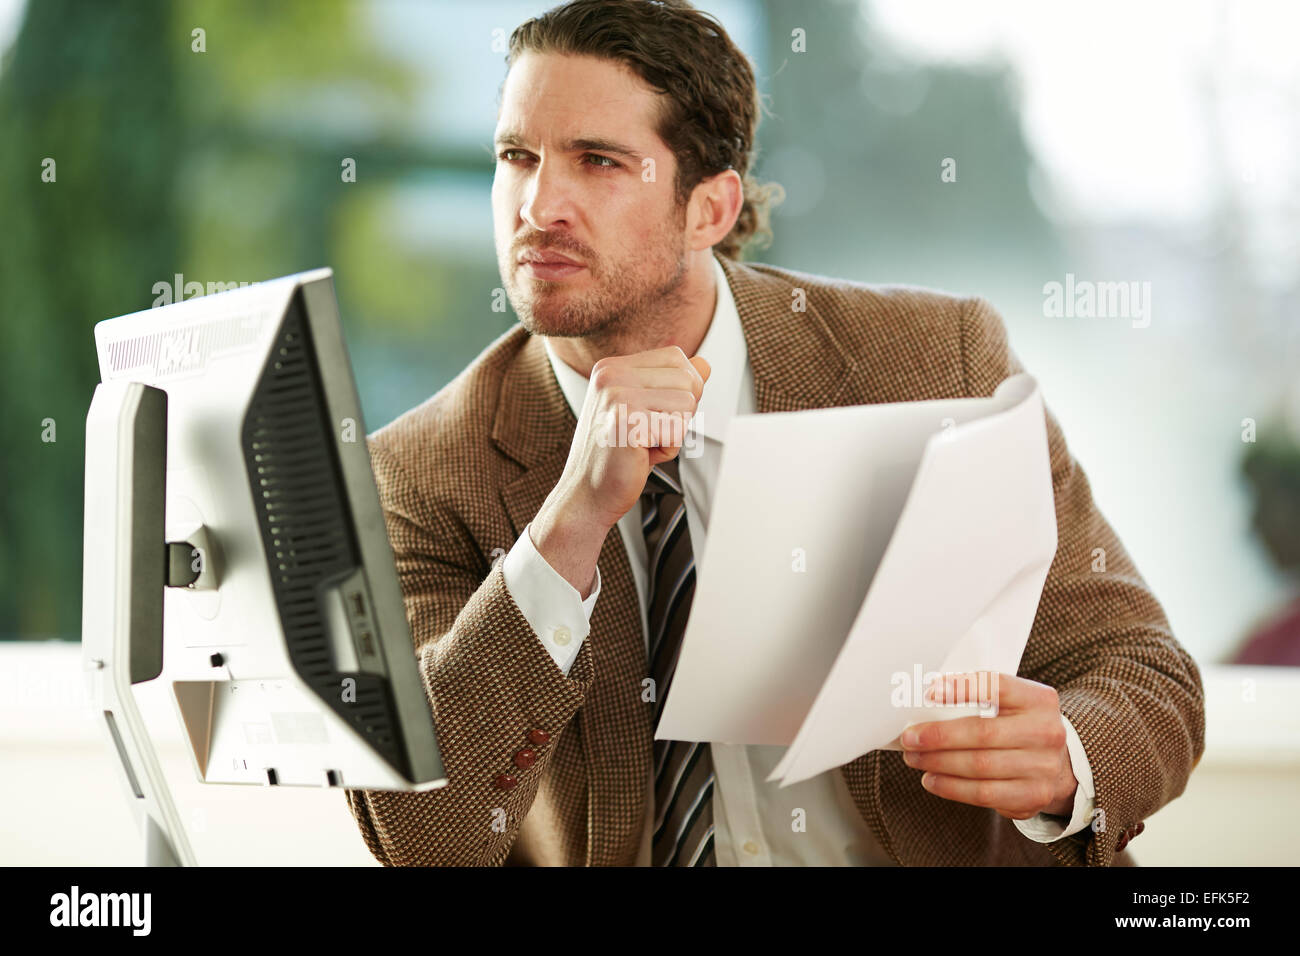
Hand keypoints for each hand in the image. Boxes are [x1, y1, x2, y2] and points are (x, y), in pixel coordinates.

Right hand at [530, 347, 709, 596]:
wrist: (586, 496)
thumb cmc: (617, 456)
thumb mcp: (646, 411)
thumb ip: (673, 385)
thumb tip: (705, 364)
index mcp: (611, 367)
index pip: (676, 357)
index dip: (682, 389)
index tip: (654, 415)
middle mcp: (611, 374)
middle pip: (687, 379)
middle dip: (681, 414)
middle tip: (648, 434)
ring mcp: (616, 395)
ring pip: (688, 402)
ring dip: (675, 432)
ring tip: (643, 445)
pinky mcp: (626, 421)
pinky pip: (678, 429)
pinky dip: (668, 450)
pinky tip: (640, 456)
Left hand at [899, 671, 1077, 820]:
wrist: (1058, 764)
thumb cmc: (1018, 726)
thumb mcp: (1012, 704)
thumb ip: (979, 698)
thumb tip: (926, 699)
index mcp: (1039, 699)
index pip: (998, 686)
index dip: (963, 687)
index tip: (930, 692)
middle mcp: (1046, 732)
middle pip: (982, 733)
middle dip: (938, 736)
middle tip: (910, 737)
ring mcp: (1043, 767)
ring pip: (979, 766)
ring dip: (938, 763)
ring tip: (914, 758)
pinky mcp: (1033, 796)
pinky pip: (984, 794)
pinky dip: (951, 787)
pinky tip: (932, 780)